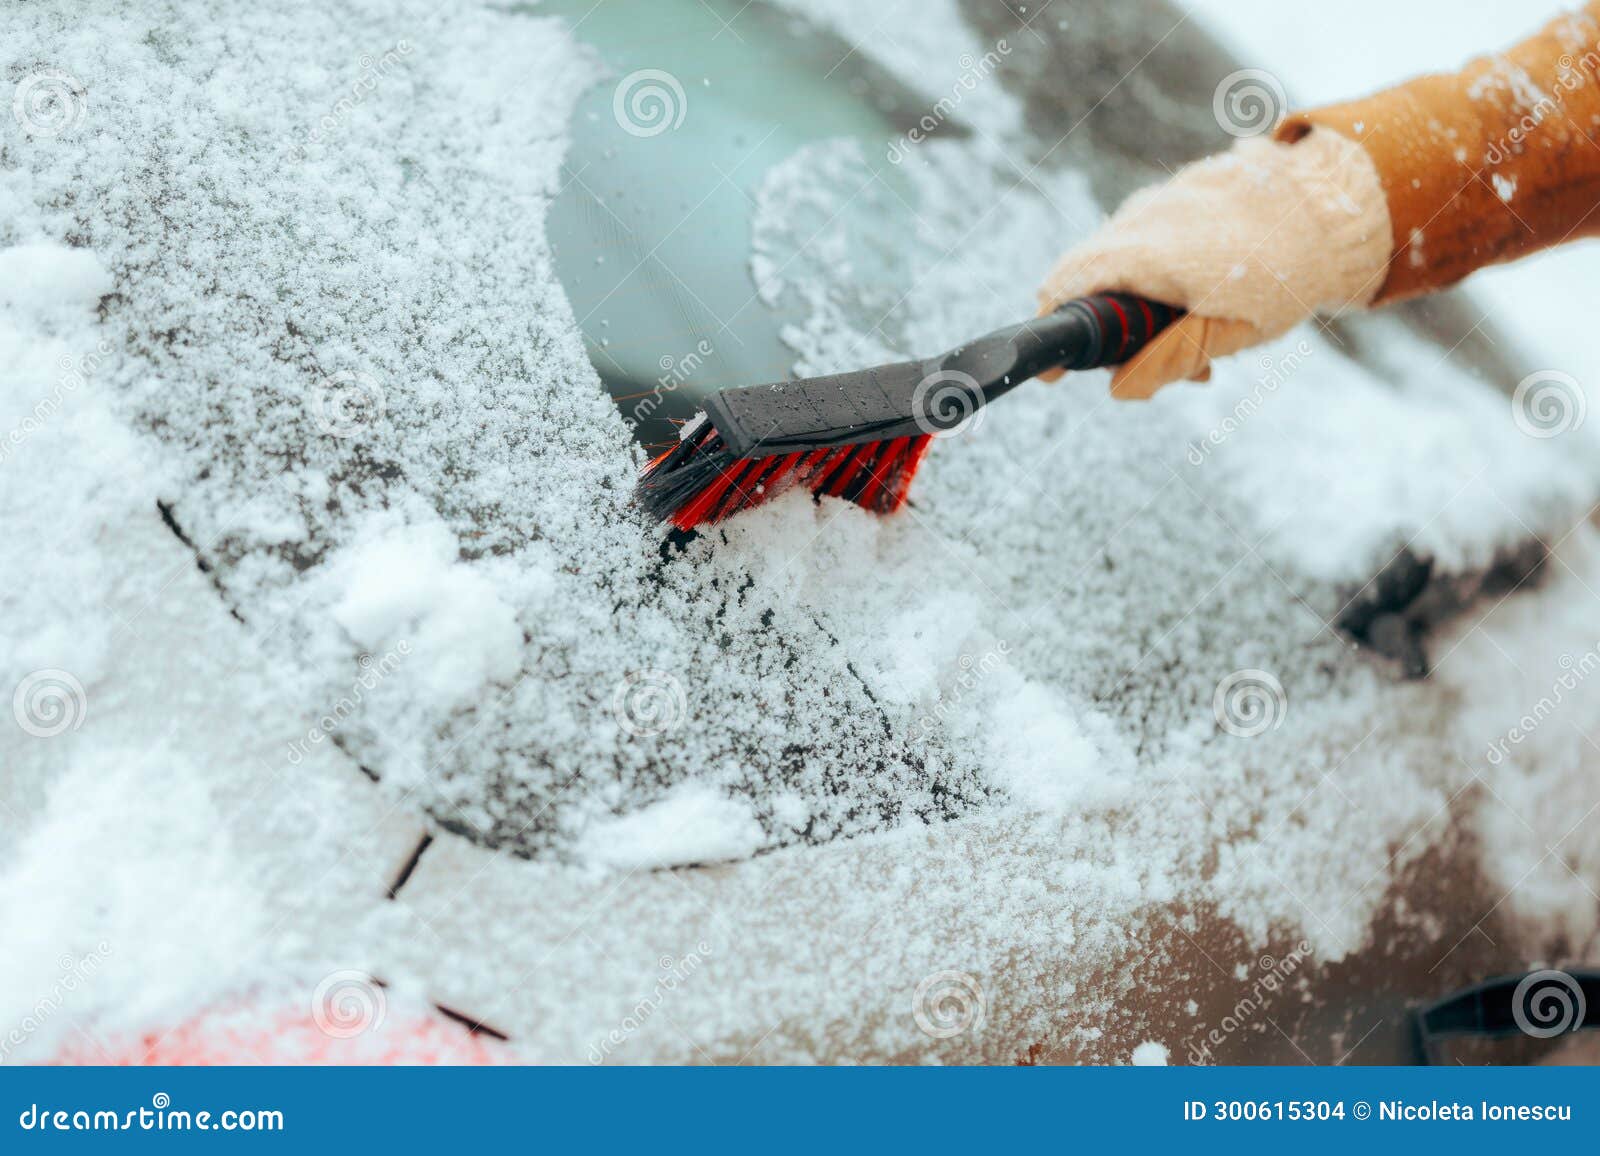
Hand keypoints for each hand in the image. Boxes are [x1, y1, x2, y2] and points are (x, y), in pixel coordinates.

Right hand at [1036, 128, 1390, 398]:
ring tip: (1195, 336)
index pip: (1065, 285)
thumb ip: (1169, 360)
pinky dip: (1162, 271)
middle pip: (1091, 276)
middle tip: (1143, 365)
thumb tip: (1119, 390)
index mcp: (1145, 255)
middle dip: (1107, 326)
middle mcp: (1143, 219)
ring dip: (1138, 301)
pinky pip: (1151, 234)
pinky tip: (1206, 295)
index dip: (1049, 324)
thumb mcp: (1231, 331)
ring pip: (1123, 257)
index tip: (1055, 367)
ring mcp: (1162, 198)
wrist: (1341, 203)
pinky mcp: (1182, 188)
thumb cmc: (1288, 273)